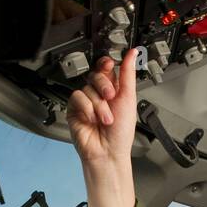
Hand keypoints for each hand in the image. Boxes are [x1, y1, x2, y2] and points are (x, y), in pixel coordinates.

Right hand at [67, 50, 138, 165]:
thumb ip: (128, 74)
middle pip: (96, 75)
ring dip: (99, 105)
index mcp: (114, 90)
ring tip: (105, 119)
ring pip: (87, 88)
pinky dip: (86, 108)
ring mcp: (86, 102)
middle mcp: (99, 95)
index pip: (107, 68)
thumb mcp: (129, 99)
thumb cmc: (120, 133)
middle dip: (104, 86)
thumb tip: (132, 54)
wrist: (108, 152)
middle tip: (110, 97)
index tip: (109, 64)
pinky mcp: (74, 109)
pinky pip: (77, 97)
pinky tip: (91, 119)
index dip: (106, 64)